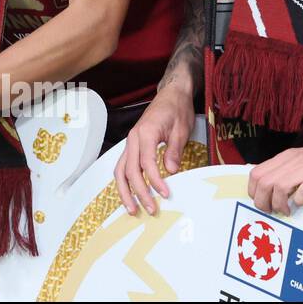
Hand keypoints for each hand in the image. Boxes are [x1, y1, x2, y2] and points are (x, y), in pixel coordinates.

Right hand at [115, 85, 194, 214]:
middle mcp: (133, 138)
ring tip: (133, 209)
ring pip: (120, 170)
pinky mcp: (133, 146)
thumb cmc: (177, 109)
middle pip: (129, 170)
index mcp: (145, 133)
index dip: (155, 181)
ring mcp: (130, 142)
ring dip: (125, 191)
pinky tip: (131, 194)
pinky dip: (125, 182)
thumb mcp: (181, 129)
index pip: (146, 163)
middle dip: (138, 192)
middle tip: (150, 209)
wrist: (171, 94)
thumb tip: (171, 171)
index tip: (166, 194)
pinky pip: (124, 166)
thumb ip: (174, 150)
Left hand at [248, 139, 302, 215]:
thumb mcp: (300, 161)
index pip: (257, 173)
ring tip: (286, 211)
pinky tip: (302, 204)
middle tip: (270, 210)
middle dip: (263, 200)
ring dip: (278, 203)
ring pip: (279, 186)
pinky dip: (298, 201)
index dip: (253, 190)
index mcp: (285, 157)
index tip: (259, 201)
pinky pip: (302, 191)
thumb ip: (285, 170)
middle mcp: (293, 160)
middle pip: (265, 182)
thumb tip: (268, 187)